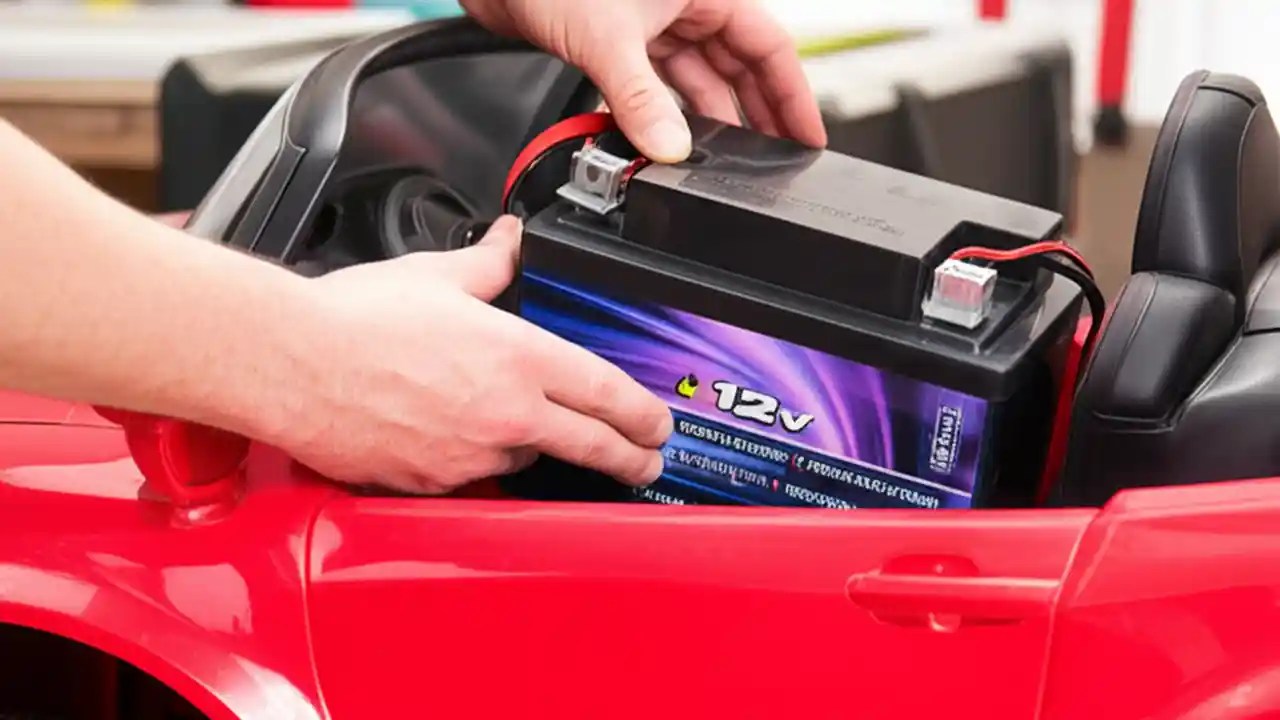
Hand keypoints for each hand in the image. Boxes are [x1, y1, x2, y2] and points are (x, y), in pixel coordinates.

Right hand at [265, 216, 671, 494]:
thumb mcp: (438, 275)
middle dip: (628, 457)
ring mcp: (470, 456)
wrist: (290, 365)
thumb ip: (492, 263)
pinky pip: (472, 475)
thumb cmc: (355, 319)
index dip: (643, 415)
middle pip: (590, 446)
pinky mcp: (432, 483)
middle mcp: (505, 414)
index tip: (658, 425)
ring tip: (509, 421)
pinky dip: (475, 459)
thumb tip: (513, 241)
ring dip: (531, 443)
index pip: (607, 393)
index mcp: (519, 358)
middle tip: (643, 462)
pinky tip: (454, 435)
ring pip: (524, 456)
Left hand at [461, 0, 826, 162]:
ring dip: (706, 118)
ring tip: (722, 161)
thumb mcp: (608, 40)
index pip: (770, 48)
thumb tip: (670, 149)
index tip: (807, 138)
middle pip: (739, 67)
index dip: (792, 97)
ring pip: (698, 77)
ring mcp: (655, 20)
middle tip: (771, 163)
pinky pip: (659, 81)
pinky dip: (665, 110)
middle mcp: (687, 3)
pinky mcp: (621, 38)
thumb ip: (641, 101)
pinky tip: (668, 139)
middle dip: (755, 116)